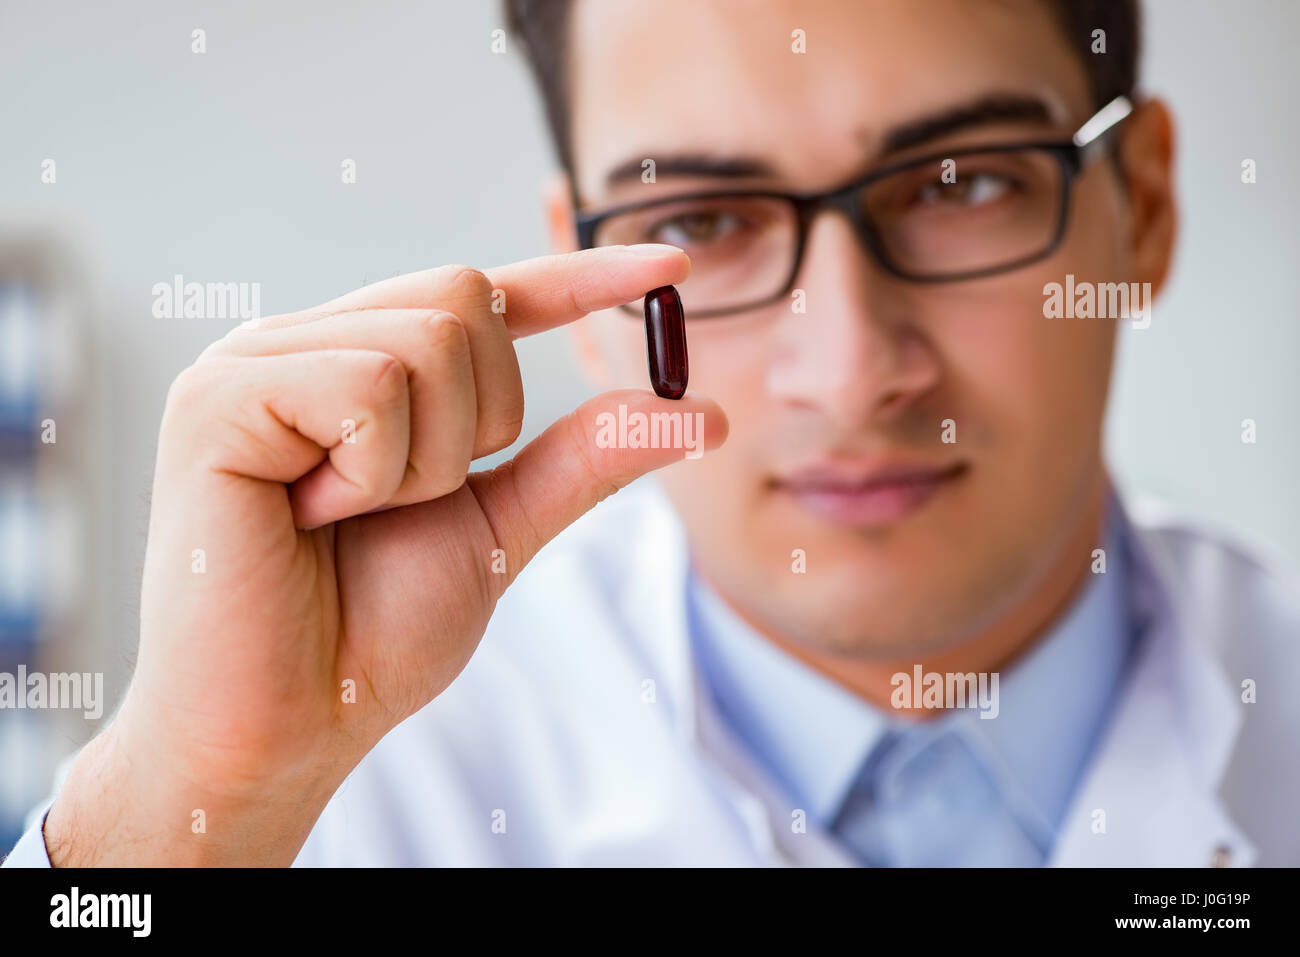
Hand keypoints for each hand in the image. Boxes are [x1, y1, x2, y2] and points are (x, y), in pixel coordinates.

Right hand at [42, 245, 725, 864]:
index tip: (676, 267)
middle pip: (467, 299)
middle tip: (403, 501)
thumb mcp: (501, 528)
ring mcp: (257, 363)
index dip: (582, 274)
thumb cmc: (371, 632)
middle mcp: (310, 345)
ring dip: (426, 461)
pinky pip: (368, 386)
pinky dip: (374, 470)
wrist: (284, 724)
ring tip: (348, 517)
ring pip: (430, 341)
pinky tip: (311, 516)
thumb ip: (586, 459)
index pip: (488, 293)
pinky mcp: (218, 397)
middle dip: (480, 420)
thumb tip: (705, 413)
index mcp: (365, 366)